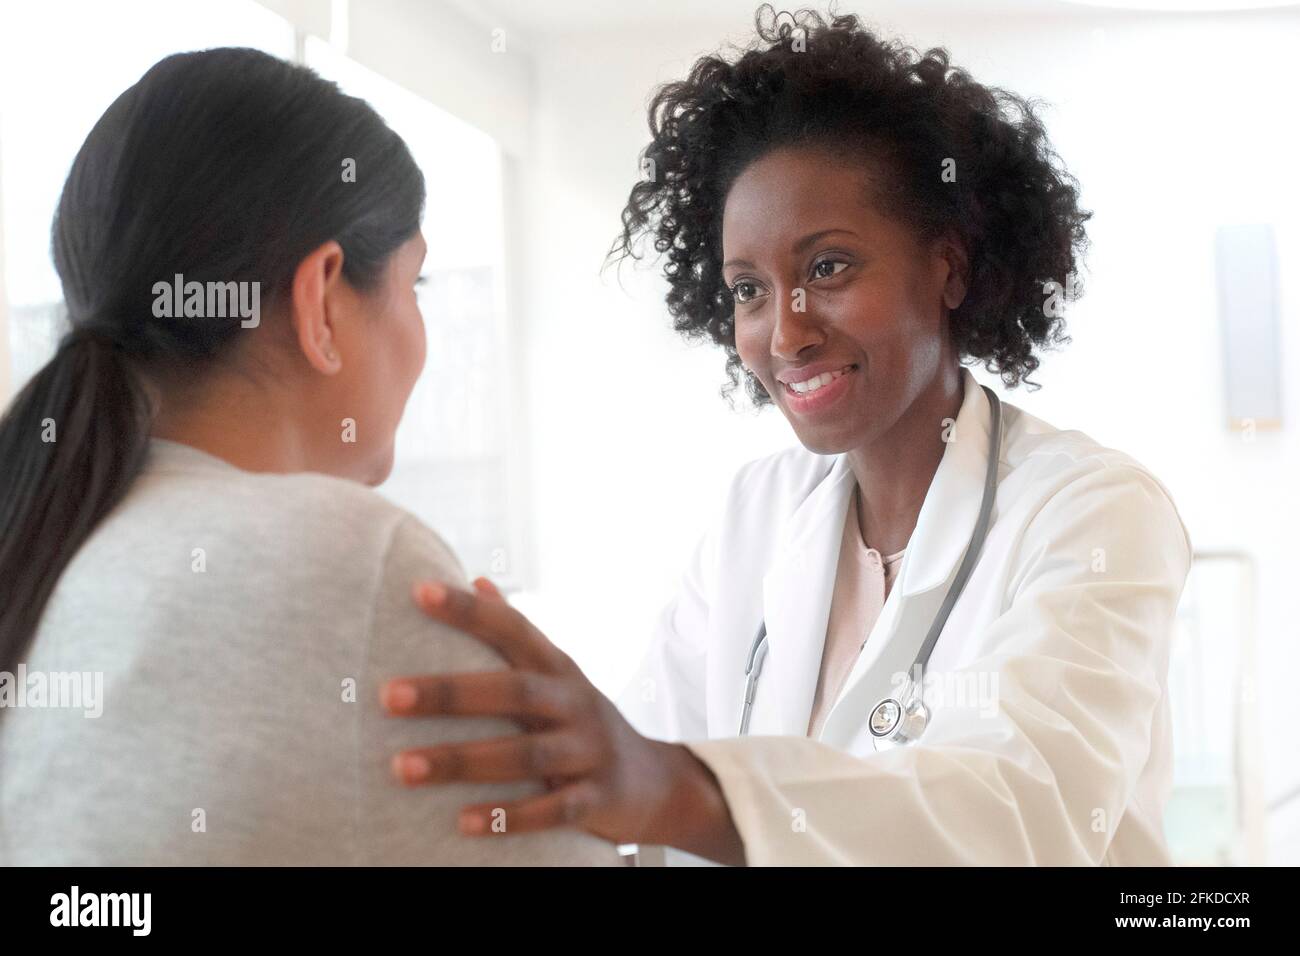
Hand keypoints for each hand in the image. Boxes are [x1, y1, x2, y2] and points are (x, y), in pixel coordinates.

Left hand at [380, 578, 744, 863]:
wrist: (656, 781)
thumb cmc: (582, 720)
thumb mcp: (558, 673)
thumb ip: (517, 633)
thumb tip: (476, 579)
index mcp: (558, 668)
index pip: (512, 628)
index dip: (469, 610)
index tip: (420, 592)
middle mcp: (575, 703)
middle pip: (512, 692)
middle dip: (449, 692)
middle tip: (388, 696)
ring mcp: (589, 751)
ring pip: (524, 755)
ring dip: (461, 761)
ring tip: (402, 767)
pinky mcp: (597, 799)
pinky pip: (552, 810)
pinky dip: (508, 817)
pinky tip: (462, 822)